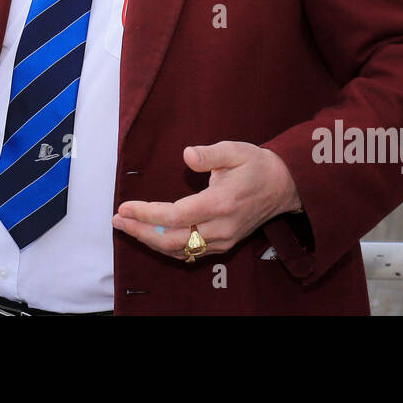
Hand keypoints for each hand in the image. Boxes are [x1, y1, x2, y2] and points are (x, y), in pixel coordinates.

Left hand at [111, 141, 299, 259]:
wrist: (285, 187)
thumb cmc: (257, 165)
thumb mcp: (236, 150)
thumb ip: (210, 154)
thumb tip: (187, 154)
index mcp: (221, 203)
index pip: (176, 215)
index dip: (148, 214)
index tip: (125, 207)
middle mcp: (221, 227)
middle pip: (173, 239)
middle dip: (141, 231)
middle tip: (117, 219)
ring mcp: (223, 239)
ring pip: (180, 250)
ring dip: (150, 240)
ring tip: (126, 226)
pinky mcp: (224, 244)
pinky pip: (190, 252)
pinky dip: (167, 247)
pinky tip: (150, 236)